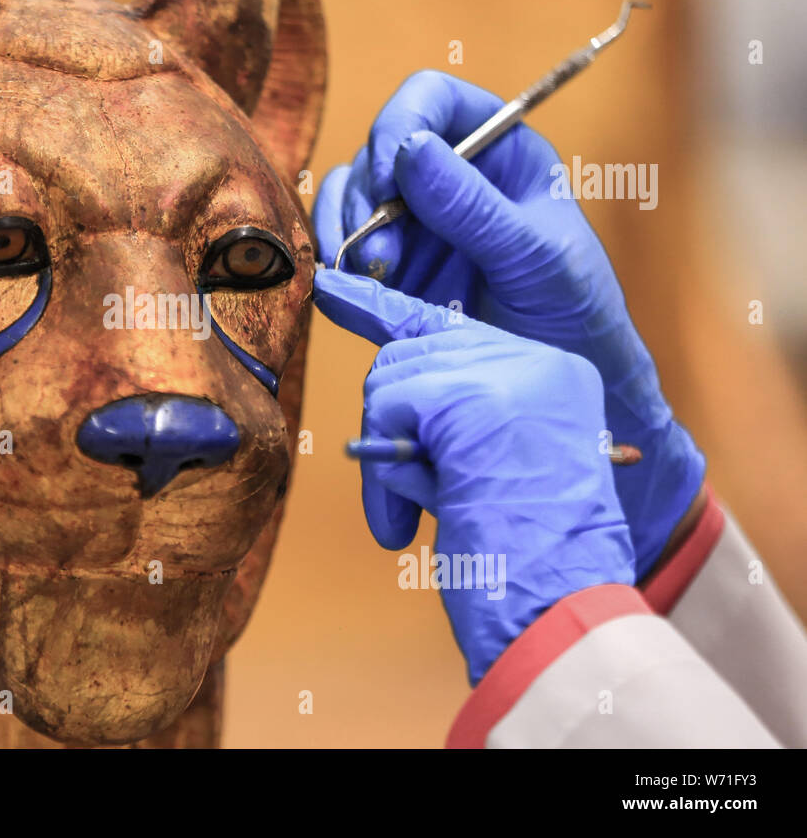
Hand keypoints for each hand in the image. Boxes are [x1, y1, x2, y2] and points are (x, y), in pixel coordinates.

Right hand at [312, 70, 704, 578]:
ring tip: (374, 274)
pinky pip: (339, 238)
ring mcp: (414, 218)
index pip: (432, 98)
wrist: (559, 383)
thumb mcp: (534, 256)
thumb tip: (409, 149)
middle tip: (385, 256)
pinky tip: (350, 285)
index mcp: (497, 149)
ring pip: (349, 191)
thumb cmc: (572, 312)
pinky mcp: (388, 262)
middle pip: (378, 148)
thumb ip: (473, 207)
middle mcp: (449, 173)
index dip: (400, 123)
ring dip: (346, 228)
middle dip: (370, 197)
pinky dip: (333, 255)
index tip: (390, 181)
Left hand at [313, 269, 634, 683]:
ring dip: (386, 454)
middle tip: (405, 499)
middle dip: (387, 423)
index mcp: (549, 375)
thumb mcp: (487, 470)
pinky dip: (382, 466)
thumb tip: (387, 392)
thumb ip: (446, 421)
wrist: (559, 605)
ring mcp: (506, 371)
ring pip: (390, 378)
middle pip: (409, 353)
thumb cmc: (521, 560)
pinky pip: (386, 408)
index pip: (450, 326)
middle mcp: (536, 360)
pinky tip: (415, 510)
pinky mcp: (469, 394)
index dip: (381, 309)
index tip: (333, 286)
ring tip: (419, 512)